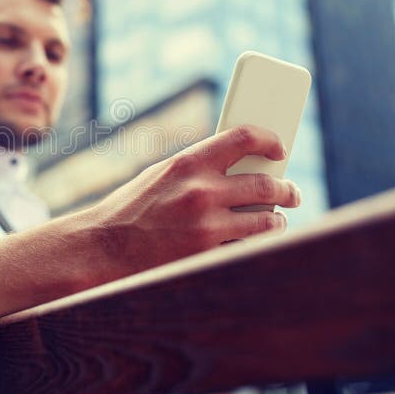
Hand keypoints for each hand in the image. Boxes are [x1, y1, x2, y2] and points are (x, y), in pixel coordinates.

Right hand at [89, 124, 300, 274]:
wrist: (103, 248)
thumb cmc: (131, 210)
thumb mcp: (161, 176)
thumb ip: (197, 170)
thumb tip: (237, 168)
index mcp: (188, 162)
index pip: (243, 138)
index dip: (269, 140)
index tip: (279, 149)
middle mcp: (201, 191)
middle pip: (265, 184)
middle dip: (286, 190)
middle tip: (291, 193)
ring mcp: (207, 226)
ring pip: (265, 220)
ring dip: (276, 220)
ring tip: (277, 220)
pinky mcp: (207, 255)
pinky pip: (246, 246)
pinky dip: (253, 244)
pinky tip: (251, 242)